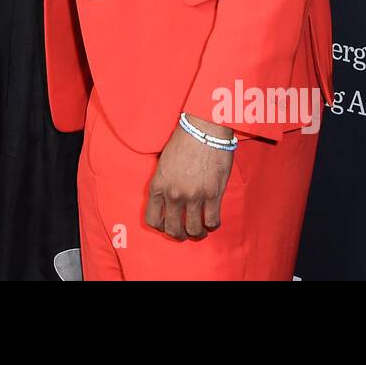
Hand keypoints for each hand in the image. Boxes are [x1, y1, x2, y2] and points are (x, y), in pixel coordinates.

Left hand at [144, 113, 235, 239]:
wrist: (203, 129)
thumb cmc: (183, 140)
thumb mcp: (163, 162)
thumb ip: (164, 182)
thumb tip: (167, 196)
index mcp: (158, 185)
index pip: (152, 219)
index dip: (160, 226)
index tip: (166, 225)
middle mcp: (174, 194)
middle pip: (173, 229)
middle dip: (178, 235)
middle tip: (184, 232)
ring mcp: (194, 196)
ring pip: (194, 230)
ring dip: (197, 234)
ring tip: (200, 230)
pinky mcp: (212, 194)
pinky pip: (212, 221)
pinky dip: (212, 225)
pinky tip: (212, 221)